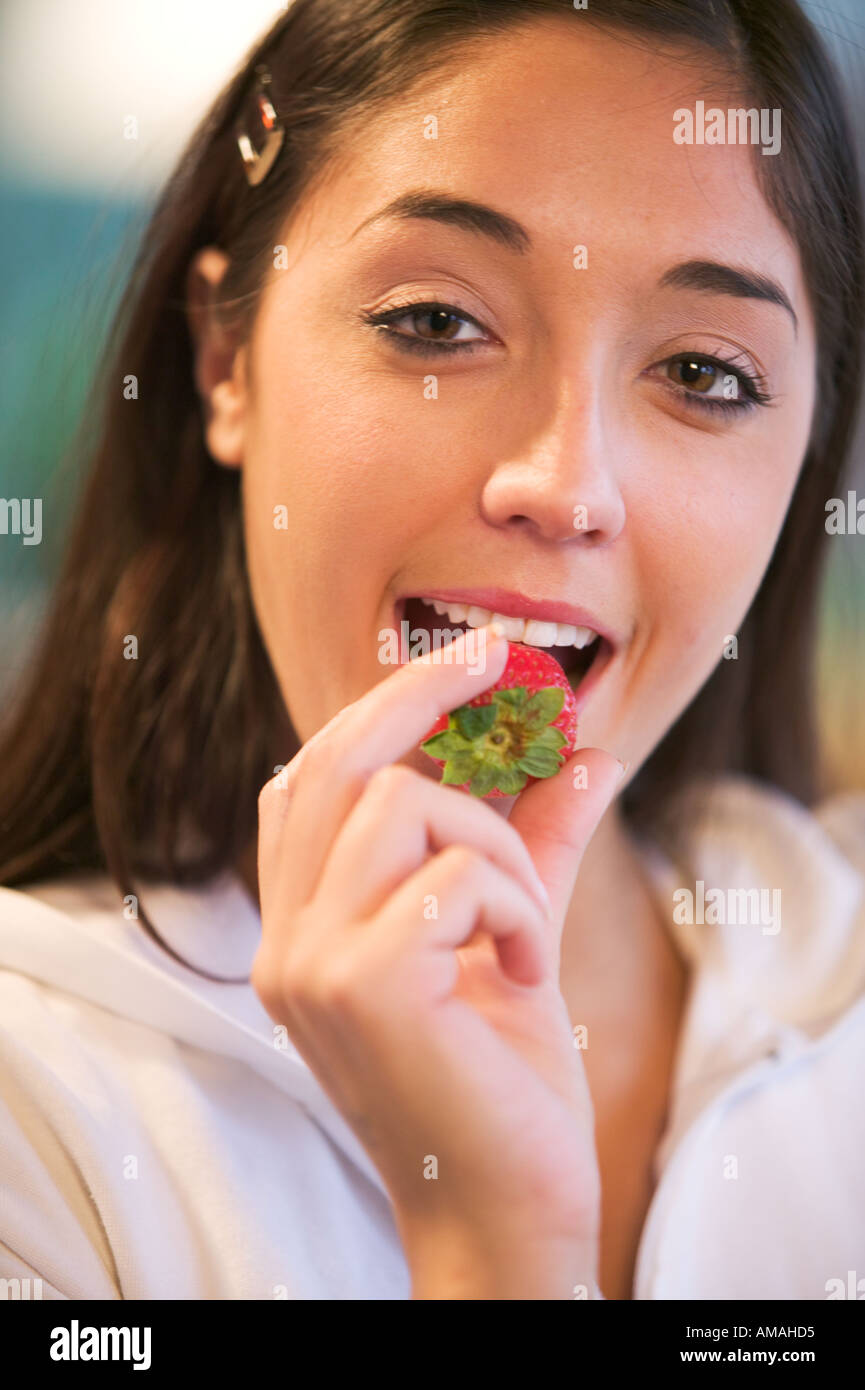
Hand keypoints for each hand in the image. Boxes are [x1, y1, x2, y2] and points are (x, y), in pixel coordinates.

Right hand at [252, 627, 623, 1296]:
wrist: (506, 1210)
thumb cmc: (501, 1080)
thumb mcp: (512, 935)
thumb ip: (535, 844)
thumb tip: (582, 751)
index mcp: (301, 928)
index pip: (308, 779)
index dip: (377, 707)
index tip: (461, 662)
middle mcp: (285, 939)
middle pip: (338, 760)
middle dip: (425, 695)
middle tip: (499, 661)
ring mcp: (311, 960)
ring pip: (410, 805)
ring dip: (500, 851)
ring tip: (522, 932)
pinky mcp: (362, 980)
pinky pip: (460, 874)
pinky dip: (518, 908)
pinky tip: (524, 973)